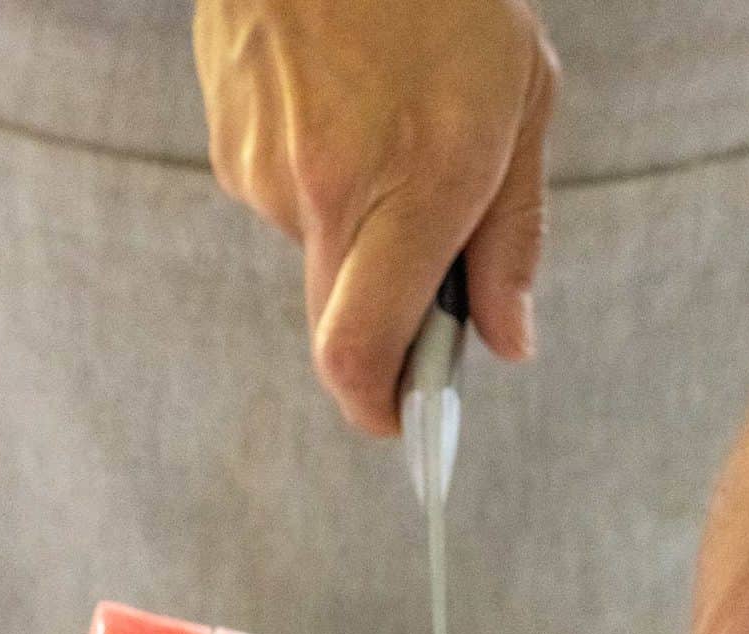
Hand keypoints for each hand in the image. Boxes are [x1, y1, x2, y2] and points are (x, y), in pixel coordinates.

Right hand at [193, 0, 558, 433]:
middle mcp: (323, 190)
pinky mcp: (226, 146)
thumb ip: (513, 236)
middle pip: (338, 321)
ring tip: (387, 127)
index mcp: (412, 183)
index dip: (378, 406)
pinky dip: (321, 180)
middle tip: (428, 253)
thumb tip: (506, 341)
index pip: (359, 352)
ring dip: (359, 224)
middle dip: (385, 314)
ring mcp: (260, 170)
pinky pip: (283, 200)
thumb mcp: (523, 98)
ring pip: (316, 250)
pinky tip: (343, 108)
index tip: (403, 420)